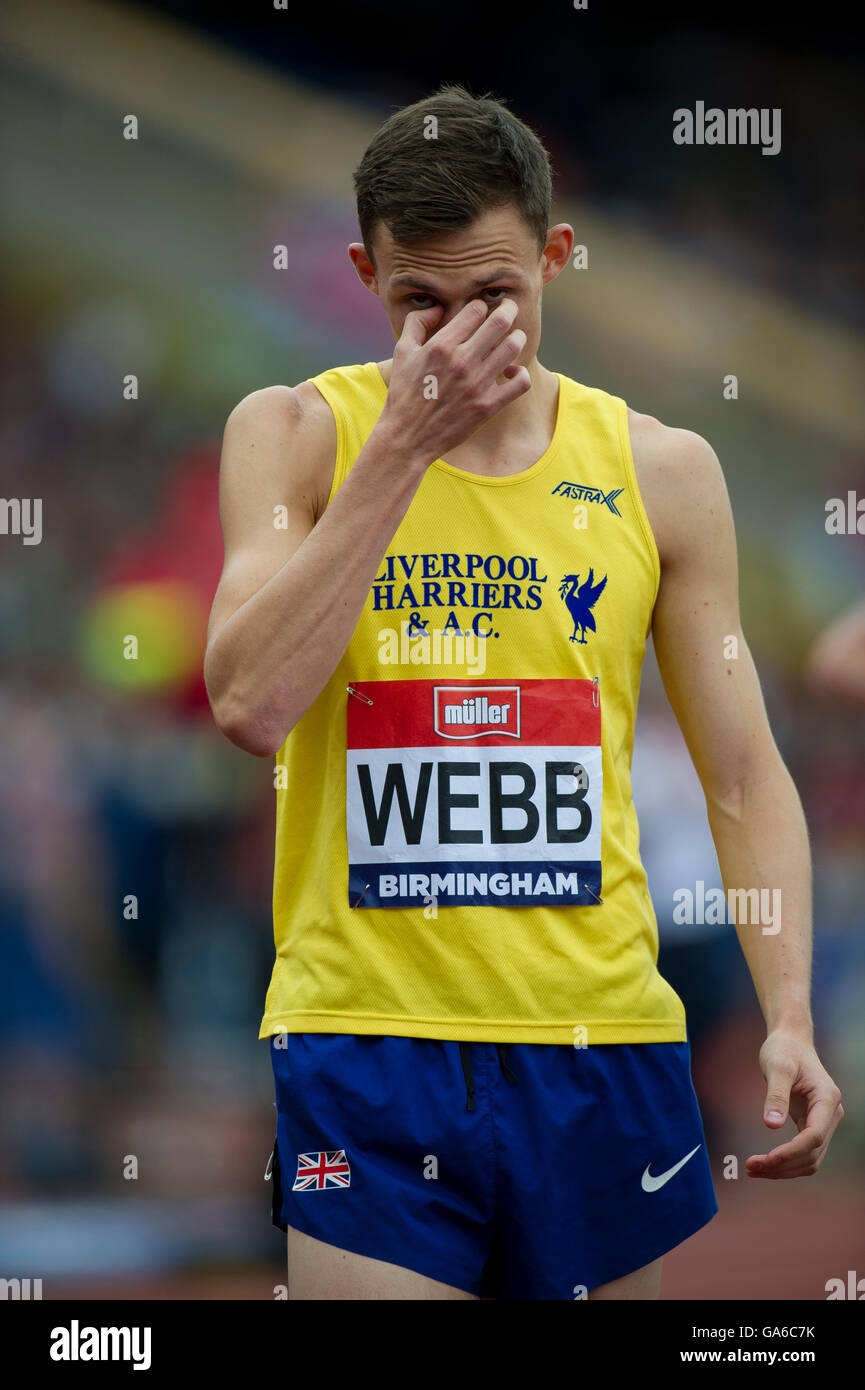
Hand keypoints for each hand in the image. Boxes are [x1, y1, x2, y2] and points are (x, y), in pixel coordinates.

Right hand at [376, 298, 531, 463]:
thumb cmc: (404, 394)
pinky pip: (520, 382)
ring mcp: (477, 384)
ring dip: (517, 338)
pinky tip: (511, 372)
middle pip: (500, 322)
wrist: (407, 438)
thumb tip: (438, 308)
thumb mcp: (401, 352)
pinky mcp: (488, 406)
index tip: (480, 312)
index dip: (480, 307)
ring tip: (513, 339)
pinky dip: (520, 373)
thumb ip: (417, 322)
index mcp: (441, 346)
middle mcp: (461, 362)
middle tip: (509, 309)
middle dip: (508, 310)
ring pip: (514, 347)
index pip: (476, 310)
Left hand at [746, 1029, 843, 1178]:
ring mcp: (823, 1121)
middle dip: (783, 1165)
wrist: (790, 1042)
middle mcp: (830, 1114)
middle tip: (751, 1167)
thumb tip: (771, 1125)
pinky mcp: (812, 1125)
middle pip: (812, 1153)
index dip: (792, 1151)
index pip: (814, 1135)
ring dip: (783, 1169)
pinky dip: (785, 1162)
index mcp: (826, 1098)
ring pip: (809, 1159)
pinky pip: (803, 1152)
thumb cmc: (784, 1050)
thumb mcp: (776, 1067)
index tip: (768, 1159)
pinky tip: (763, 1164)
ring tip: (752, 1169)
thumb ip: (775, 1095)